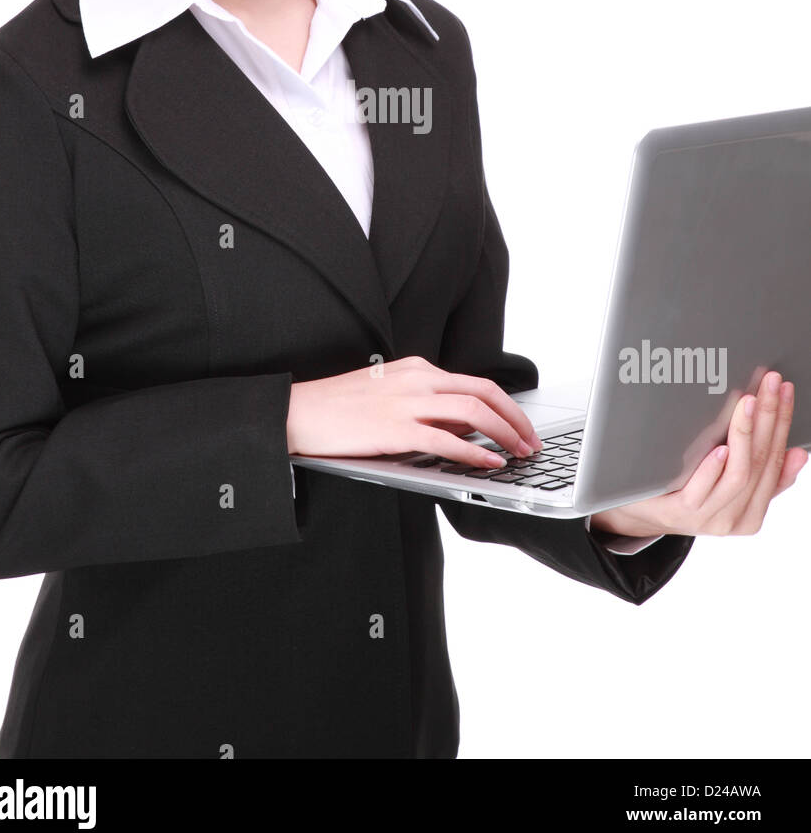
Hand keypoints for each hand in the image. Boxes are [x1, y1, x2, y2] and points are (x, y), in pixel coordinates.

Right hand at [286, 354, 542, 467]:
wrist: (299, 412)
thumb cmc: (340, 409)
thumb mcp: (390, 396)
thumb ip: (427, 407)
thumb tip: (465, 428)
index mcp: (417, 369)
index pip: (475, 383)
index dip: (507, 406)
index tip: (522, 426)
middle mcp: (417, 379)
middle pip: (484, 392)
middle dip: (516, 419)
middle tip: (532, 442)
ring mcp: (407, 402)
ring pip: (473, 411)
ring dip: (504, 434)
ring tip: (518, 454)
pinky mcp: (395, 429)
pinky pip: (446, 440)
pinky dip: (475, 452)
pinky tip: (489, 464)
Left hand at [590, 370, 808, 539]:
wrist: (640, 513)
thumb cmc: (686, 493)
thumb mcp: (728, 487)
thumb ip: (763, 476)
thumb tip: (798, 453)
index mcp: (752, 512)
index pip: (775, 461)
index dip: (783, 423)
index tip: (785, 391)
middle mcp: (734, 518)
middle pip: (760, 463)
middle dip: (769, 418)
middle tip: (771, 384)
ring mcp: (707, 517)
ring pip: (738, 475)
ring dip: (745, 434)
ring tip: (749, 403)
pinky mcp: (680, 512)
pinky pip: (702, 489)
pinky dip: (713, 467)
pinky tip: (721, 448)